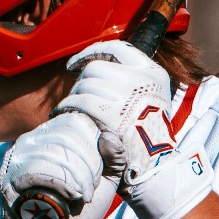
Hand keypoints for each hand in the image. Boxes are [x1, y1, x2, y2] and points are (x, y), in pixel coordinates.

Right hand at [0, 112, 116, 218]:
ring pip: (54, 150)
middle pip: (67, 133)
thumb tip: (110, 135)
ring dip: (76, 177)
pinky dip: (60, 184)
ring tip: (81, 197)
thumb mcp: (104, 180)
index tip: (98, 172)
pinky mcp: (8, 177)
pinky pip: (37, 169)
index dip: (93, 144)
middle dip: (87, 163)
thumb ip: (114, 157)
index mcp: (53, 133)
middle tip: (90, 189)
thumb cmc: (79, 207)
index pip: (75, 119)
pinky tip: (70, 198)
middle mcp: (32, 138)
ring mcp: (17, 156)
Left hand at [58, 41, 211, 218]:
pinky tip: (63, 113)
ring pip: (85, 84)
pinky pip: (80, 101)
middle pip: (97, 68)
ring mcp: (127, 96)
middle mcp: (141, 80)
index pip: (119, 48)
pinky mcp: (112, 115)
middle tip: (78, 97)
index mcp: (153, 74)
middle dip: (82, 81)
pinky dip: (67, 106)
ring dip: (73, 95)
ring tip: (70, 108)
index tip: (77, 63)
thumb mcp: (153, 102)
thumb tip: (103, 69)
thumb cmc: (150, 140)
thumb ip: (134, 85)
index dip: (93, 52)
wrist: (156, 170)